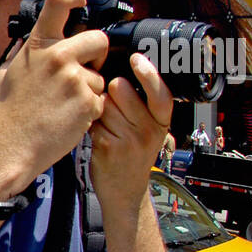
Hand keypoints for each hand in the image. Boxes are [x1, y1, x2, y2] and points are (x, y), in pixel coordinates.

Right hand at [0, 0, 107, 189]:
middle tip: (83, 72)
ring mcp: (74, 79)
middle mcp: (58, 56)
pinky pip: (101, 100)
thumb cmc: (11, 111)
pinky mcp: (88, 102)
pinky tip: (69, 118)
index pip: (59, 0)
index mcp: (38, 44)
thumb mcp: (10, 72)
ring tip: (65, 106)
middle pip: (99, 39)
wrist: (13, 145)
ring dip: (90, 91)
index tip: (81, 2)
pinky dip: (90, 111)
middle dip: (96, 56)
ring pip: (100, 77)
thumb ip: (25, 52)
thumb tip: (28, 38)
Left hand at [90, 52, 172, 212]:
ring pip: (104, 103)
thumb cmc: (132, 155)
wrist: (124, 192)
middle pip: (122, 89)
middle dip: (112, 91)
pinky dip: (90, 123)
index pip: (160, 93)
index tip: (136, 58)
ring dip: (99, 108)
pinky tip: (96, 134)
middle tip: (113, 106)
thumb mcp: (148, 131)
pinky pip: (93, 120)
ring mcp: (128, 140)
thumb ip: (141, 106)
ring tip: (105, 124)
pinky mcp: (108, 147)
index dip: (149, 73)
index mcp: (161, 122)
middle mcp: (148, 130)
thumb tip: (122, 73)